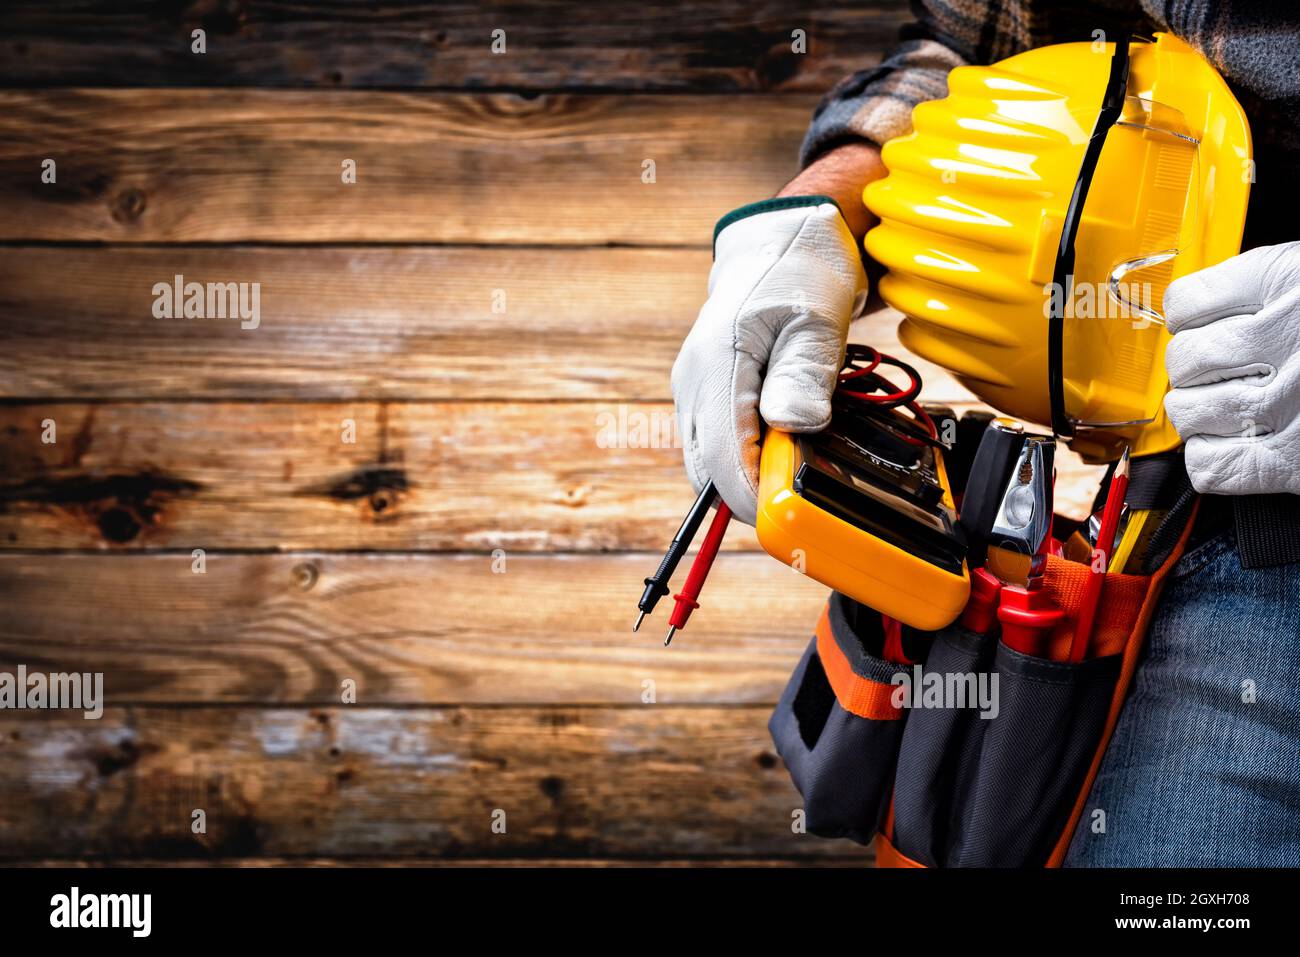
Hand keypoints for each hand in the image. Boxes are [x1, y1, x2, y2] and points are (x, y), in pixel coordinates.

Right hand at [671, 197, 866, 524]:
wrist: (782, 242)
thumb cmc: (801, 271)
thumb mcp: (817, 316)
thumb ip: (805, 372)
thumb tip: (793, 425)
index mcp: (715, 365)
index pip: (720, 458)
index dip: (751, 497)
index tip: (789, 514)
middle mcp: (693, 384)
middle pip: (706, 471)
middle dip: (751, 494)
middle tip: (802, 493)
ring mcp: (695, 391)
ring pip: (711, 461)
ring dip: (751, 475)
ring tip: (799, 461)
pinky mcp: (707, 395)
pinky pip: (720, 442)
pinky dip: (750, 456)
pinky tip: (786, 443)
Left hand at [1163, 241, 1299, 494]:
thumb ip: (1273, 290)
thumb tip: (1203, 314)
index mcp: (1290, 281)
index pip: (1186, 303)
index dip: (1189, 319)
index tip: (1203, 325)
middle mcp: (1283, 339)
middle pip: (1185, 361)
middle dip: (1195, 371)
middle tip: (1222, 373)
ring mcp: (1287, 403)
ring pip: (1190, 413)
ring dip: (1200, 415)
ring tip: (1232, 408)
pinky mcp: (1295, 461)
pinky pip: (1212, 466)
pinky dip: (1210, 460)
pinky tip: (1235, 446)